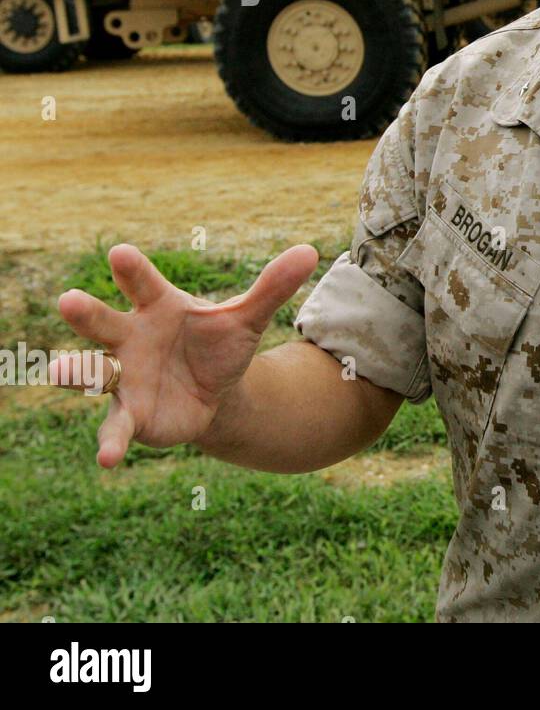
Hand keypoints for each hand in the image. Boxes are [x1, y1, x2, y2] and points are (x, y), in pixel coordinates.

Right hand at [50, 242, 319, 467]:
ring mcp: (124, 377)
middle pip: (104, 322)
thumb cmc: (219, 344)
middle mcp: (130, 337)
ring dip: (75, 371)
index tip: (121, 254)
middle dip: (87, 312)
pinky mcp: (130, 414)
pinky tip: (108, 459)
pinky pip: (115, 428)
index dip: (133, 270)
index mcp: (157, 306)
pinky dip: (110, 442)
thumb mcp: (246, 318)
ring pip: (93, 372)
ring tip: (58, 369)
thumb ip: (272, 286)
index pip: (143, 284)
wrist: (214, 391)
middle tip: (68, 300)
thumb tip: (310, 250)